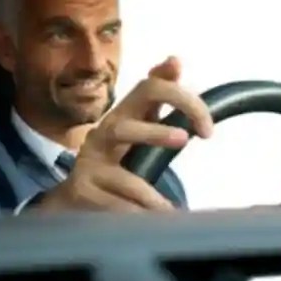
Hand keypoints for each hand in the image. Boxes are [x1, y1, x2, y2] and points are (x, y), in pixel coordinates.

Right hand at [35, 56, 212, 212]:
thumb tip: (174, 60)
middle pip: (125, 126)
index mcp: (123, 116)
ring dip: (144, 191)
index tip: (207, 127)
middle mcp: (103, 135)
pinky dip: (139, 215)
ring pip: (118, 174)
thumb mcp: (138, 127)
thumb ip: (159, 98)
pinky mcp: (83, 190)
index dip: (180, 98)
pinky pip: (115, 204)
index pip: (149, 89)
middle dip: (156, 133)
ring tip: (167, 207)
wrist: (73, 199)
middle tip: (185, 142)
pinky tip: (158, 221)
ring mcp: (90, 164)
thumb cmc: (114, 161)